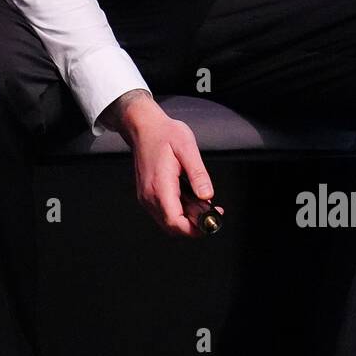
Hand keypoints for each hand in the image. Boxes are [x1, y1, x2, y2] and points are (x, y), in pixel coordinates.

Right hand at [114, 93, 220, 237]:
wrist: (143, 127)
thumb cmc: (164, 134)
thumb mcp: (187, 148)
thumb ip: (198, 174)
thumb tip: (207, 196)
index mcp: (159, 186)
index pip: (175, 221)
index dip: (194, 228)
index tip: (211, 221)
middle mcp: (149, 195)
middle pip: (171, 227)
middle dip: (193, 226)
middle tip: (212, 212)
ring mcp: (146, 196)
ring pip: (167, 222)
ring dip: (187, 220)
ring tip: (203, 205)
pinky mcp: (147, 194)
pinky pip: (164, 213)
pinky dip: (179, 213)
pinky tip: (191, 200)